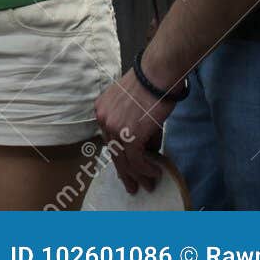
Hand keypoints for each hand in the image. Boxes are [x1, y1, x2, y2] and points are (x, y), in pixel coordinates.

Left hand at [94, 69, 175, 193]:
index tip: (127, 169)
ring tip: (149, 185)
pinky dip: (147, 170)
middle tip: (134, 186)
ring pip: (125, 160)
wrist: (157, 73)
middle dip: (125, 172)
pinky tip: (156, 173)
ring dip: (139, 175)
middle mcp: (103, 120)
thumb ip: (137, 127)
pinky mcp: (129, 135)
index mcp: (102, 110)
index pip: (110, 140)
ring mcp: (114, 128)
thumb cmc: (152, 84)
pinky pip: (137, 160)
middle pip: (114, 153)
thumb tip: (148, 150)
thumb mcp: (136, 106)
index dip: (119, 157)